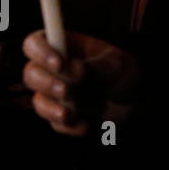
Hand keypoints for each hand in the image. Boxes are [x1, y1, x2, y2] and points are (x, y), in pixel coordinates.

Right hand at [22, 30, 139, 136]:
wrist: (138, 103)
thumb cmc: (123, 74)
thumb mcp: (115, 63)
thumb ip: (93, 65)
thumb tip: (74, 69)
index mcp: (61, 48)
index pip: (34, 44)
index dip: (39, 52)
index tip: (58, 63)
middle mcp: (52, 71)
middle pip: (30, 74)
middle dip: (47, 83)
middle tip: (67, 90)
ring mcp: (55, 96)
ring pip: (39, 102)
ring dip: (53, 107)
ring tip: (75, 111)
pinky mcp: (63, 119)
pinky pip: (57, 125)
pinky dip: (72, 125)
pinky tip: (88, 122)